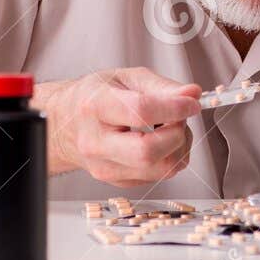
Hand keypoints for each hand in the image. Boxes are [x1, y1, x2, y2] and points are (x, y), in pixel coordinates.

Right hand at [45, 68, 201, 187]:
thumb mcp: (126, 78)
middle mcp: (96, 143)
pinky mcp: (118, 182)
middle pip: (148, 152)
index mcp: (95, 107)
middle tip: (179, 116)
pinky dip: (171, 157)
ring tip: (170, 127)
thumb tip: (192, 94)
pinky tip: (160, 140)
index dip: (174, 108)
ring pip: (160, 169)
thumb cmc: (95, 97)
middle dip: (177, 134)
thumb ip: (162, 86)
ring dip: (179, 146)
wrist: (67, 123)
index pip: (141, 113)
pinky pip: (160, 175)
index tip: (191, 102)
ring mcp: (105, 168)